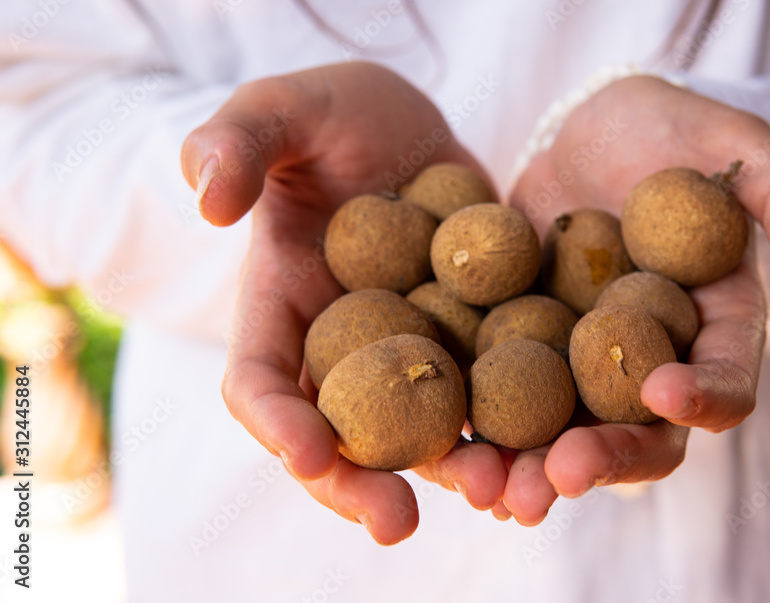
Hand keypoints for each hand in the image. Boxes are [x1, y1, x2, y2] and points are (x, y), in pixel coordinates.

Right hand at [181, 62, 506, 543]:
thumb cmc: (332, 112)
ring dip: (459, 473)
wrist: (412, 125)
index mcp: (283, 307)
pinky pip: (496, 393)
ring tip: (497, 498)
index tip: (309, 454)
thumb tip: (209, 200)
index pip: (260, 380)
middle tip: (394, 524)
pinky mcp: (476, 340)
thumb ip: (236, 140)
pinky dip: (520, 429)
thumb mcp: (281, 107)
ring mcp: (413, 351)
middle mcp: (345, 348)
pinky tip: (550, 454)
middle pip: (344, 434)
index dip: (276, 424)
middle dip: (362, 483)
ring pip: (428, 431)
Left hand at [498, 75, 769, 523]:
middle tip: (563, 477)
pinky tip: (449, 457)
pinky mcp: (521, 353)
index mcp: (712, 326)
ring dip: (531, 474)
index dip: (705, 394)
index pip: (725, 377)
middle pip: (640, 433)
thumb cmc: (671, 132)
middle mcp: (650, 362)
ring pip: (564, 437)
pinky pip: (500, 403)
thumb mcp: (733, 143)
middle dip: (604, 460)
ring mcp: (582, 365)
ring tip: (494, 495)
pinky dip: (477, 437)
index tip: (665, 391)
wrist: (587, 131)